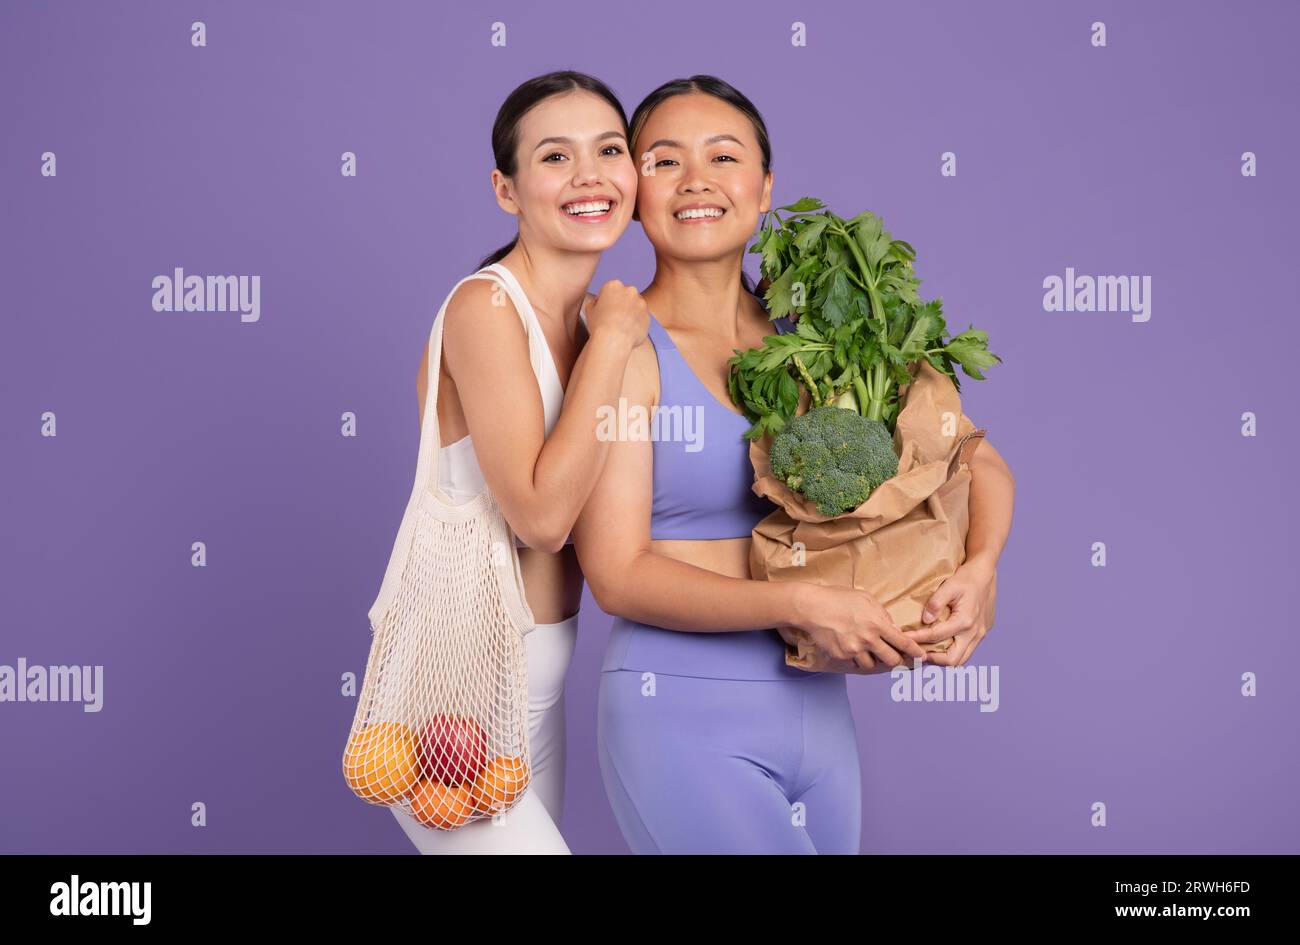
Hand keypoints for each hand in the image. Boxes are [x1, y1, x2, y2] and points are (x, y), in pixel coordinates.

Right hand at [586, 279, 647, 350]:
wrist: (613, 341)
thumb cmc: (599, 325)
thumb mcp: (589, 309)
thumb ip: (595, 301)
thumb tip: (598, 302)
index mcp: (614, 285)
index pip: (611, 290)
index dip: (606, 301)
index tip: (604, 311)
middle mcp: (630, 290)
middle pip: (625, 296)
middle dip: (621, 304)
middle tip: (613, 319)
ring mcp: (641, 303)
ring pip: (635, 306)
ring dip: (630, 313)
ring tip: (620, 327)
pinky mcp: (648, 316)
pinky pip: (641, 318)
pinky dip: (636, 323)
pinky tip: (627, 332)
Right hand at [790, 583, 928, 672]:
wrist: (812, 607)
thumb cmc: (838, 598)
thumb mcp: (866, 599)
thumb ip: (882, 615)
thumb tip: (893, 629)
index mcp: (876, 623)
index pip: (902, 642)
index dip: (914, 652)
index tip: (921, 657)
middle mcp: (867, 639)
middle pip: (891, 660)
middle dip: (895, 660)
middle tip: (894, 657)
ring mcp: (853, 650)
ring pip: (872, 665)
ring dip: (874, 660)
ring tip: (869, 651)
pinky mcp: (841, 656)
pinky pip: (855, 664)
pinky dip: (857, 660)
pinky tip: (853, 649)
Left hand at [905, 558, 995, 665]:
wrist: (985, 575)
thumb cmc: (966, 579)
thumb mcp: (949, 586)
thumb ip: (936, 603)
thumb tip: (925, 619)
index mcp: (965, 621)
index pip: (935, 636)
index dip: (917, 639)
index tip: (904, 639)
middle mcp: (974, 632)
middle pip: (952, 659)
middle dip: (932, 659)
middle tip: (916, 653)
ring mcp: (980, 635)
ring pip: (961, 659)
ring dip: (943, 659)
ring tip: (927, 653)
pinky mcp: (982, 634)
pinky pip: (967, 651)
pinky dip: (953, 652)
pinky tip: (941, 646)